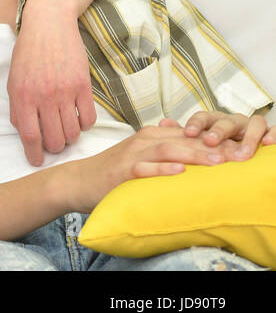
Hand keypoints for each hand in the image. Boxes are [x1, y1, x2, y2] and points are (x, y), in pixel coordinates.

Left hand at [8, 0, 96, 165]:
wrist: (49, 25)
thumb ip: (17, 107)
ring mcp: (65, 92)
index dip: (33, 154)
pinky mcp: (84, 86)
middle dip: (54, 148)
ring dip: (70, 138)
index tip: (37, 161)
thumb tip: (24, 132)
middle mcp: (44, 96)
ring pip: (73, 132)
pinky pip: (89, 118)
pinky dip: (85, 125)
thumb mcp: (13, 79)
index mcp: (22, 96)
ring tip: (66, 131)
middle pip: (54, 139)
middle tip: (54, 144)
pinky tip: (79, 119)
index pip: (29, 136)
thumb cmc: (28, 53)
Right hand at [70, 124, 223, 212]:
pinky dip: (162, 169)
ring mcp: (131, 155)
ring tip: (215, 161)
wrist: (78, 180)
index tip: (235, 148)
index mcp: (149, 135)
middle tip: (235, 155)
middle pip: (181, 139)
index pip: (186, 134)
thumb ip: (160, 143)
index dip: (212, 139)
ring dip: (193, 154)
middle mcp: (142, 141)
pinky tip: (179, 171)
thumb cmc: (111, 171)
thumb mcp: (138, 153)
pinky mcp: (122, 171)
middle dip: (210, 146)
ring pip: (167, 150)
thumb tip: (182, 133)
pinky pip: (145, 168)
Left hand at [176, 111, 272, 159]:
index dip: (196, 123)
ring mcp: (252, 127)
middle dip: (218, 131)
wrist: (249, 145)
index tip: (188, 133)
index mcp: (215, 121)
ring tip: (242, 154)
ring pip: (252, 124)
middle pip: (226, 121)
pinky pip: (273, 130)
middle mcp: (234, 121)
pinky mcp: (269, 133)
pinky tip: (268, 143)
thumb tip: (162, 123)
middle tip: (210, 142)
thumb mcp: (204, 136)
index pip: (204, 117)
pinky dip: (272, 134)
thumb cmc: (222, 141)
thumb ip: (185, 132)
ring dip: (248, 138)